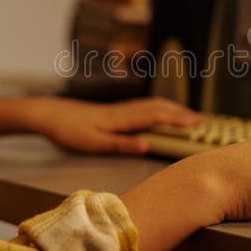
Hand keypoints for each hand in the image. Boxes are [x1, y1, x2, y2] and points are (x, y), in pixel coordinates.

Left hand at [34, 97, 202, 153]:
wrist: (49, 114)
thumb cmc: (69, 131)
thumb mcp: (93, 143)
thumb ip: (121, 144)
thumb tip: (147, 145)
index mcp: (122, 120)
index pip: (157, 117)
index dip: (179, 119)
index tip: (198, 123)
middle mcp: (124, 111)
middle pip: (159, 108)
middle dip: (181, 113)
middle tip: (202, 121)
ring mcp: (120, 109)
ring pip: (152, 105)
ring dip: (172, 109)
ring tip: (187, 115)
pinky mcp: (114, 111)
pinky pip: (143, 107)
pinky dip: (158, 108)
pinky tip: (159, 113)